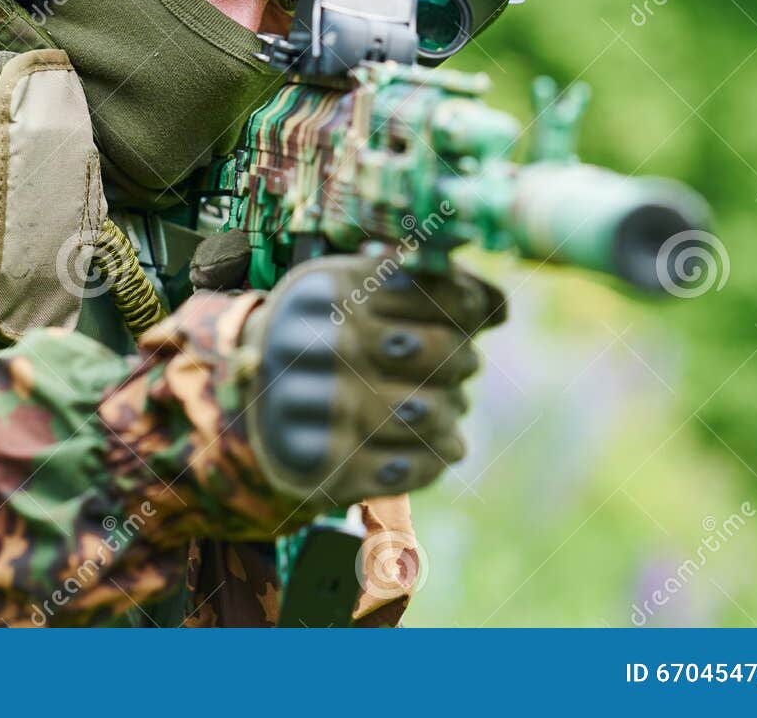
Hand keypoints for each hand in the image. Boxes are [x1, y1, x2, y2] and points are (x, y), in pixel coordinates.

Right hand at [240, 255, 504, 509]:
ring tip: (438, 403)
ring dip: (449, 411)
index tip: (466, 311)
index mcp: (332, 290)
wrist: (258, 388)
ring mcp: (320, 412)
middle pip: (443, 352)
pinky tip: (428, 441)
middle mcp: (320, 345)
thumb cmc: (332, 327)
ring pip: (433, 413)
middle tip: (458, 362)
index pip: (438, 292)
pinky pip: (412, 467)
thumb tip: (499, 309)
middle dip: (461, 359)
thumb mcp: (365, 286)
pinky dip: (433, 455)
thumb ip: (433, 286)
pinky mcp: (326, 470)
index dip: (465, 305)